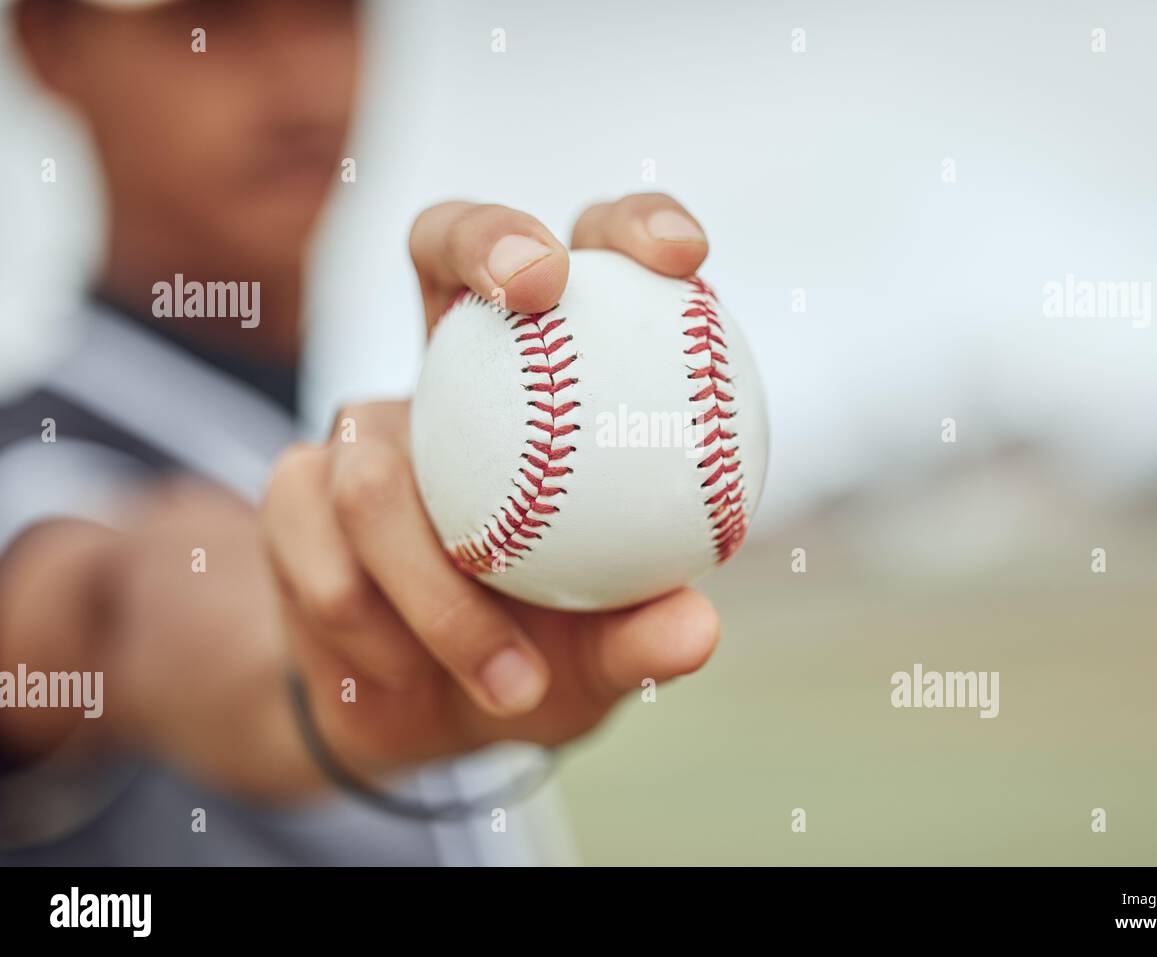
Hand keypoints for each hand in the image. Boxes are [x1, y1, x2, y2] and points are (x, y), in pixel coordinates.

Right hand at [263, 194, 719, 777]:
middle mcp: (452, 377)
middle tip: (534, 287)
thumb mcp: (602, 661)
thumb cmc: (539, 659)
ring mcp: (366, 427)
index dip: (631, 225)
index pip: (593, 265)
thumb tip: (696, 628)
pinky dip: (378, 633)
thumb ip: (640, 639)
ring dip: (444, 598)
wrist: (420, 714)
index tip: (684, 260)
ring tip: (510, 683)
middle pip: (442, 243)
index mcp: (550, 384)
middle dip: (482, 236)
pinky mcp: (293, 490)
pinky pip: (323, 553)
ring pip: (374, 467)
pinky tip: (407, 679)